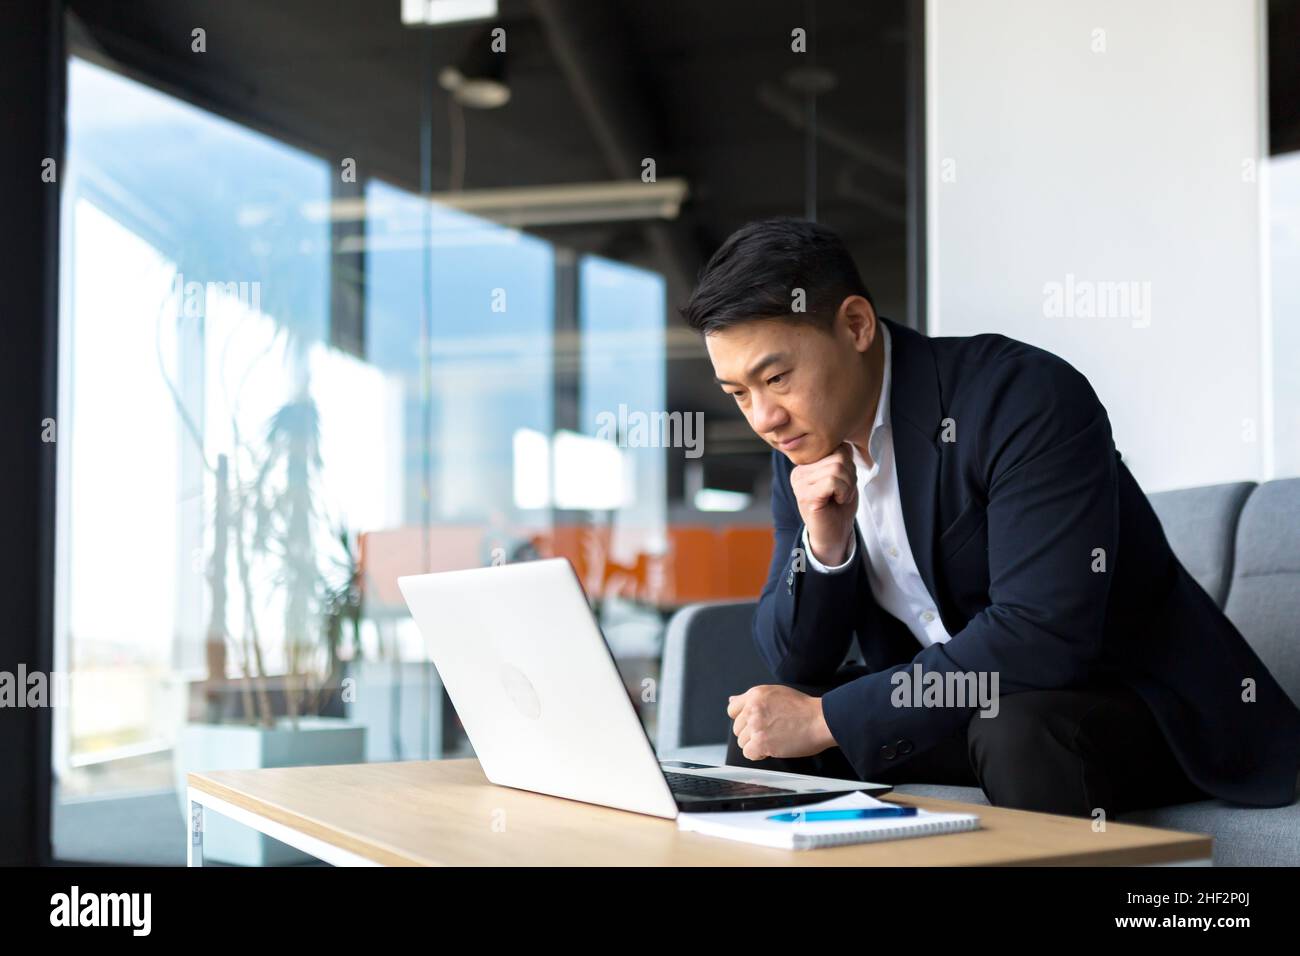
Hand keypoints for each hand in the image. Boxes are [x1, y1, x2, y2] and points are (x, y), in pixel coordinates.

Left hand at [727, 685, 835, 760]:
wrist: (820, 720)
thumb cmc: (803, 708)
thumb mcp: (775, 693)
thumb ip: (752, 698)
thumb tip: (731, 700)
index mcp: (755, 694)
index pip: (732, 710)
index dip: (743, 719)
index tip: (753, 723)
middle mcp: (753, 709)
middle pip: (737, 728)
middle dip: (750, 733)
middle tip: (769, 732)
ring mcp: (756, 726)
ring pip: (742, 742)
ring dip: (755, 744)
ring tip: (773, 739)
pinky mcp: (762, 742)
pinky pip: (748, 753)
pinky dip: (759, 754)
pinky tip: (772, 748)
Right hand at [790, 442, 857, 564]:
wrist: (834, 535)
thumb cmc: (839, 507)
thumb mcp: (842, 477)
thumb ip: (840, 459)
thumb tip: (844, 442)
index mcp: (806, 464)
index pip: (834, 446)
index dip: (848, 463)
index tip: (844, 482)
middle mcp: (799, 471)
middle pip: (838, 455)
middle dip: (850, 474)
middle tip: (844, 491)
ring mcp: (800, 484)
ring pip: (837, 467)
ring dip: (848, 485)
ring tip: (840, 497)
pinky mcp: (806, 496)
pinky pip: (832, 481)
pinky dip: (843, 491)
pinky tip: (838, 500)